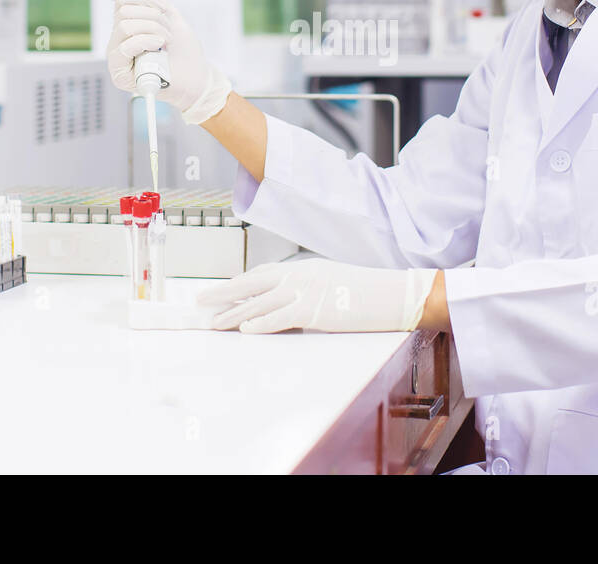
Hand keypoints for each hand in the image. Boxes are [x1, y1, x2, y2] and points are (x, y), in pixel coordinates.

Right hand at [107, 0, 231, 124]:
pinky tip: (159, 49)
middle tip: (168, 31)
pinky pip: (125, 47)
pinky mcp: (120, 74)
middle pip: (123, 11)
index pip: (122, 0)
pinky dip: (146, 42)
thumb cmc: (186, 53)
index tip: (164, 8)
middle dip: (153, 16)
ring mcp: (118, 57)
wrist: (197, 79)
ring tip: (166, 42)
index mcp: (128, 27)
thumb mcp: (173, 19)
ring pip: (125, 26)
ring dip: (153, 30)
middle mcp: (119, 40)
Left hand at [196, 257, 438, 333]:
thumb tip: (289, 302)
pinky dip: (261, 323)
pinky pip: (281, 317)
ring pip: (260, 302)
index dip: (239, 284)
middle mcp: (301, 274)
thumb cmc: (369, 291)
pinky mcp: (316, 310)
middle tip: (201, 301)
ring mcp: (308, 291)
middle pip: (252, 283)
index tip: (220, 291)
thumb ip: (309, 287)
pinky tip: (245, 330)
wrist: (396, 294)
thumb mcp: (333, 281)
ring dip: (234, 314)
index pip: (263, 274)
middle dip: (224, 293)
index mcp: (305, 267)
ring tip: (214, 323)